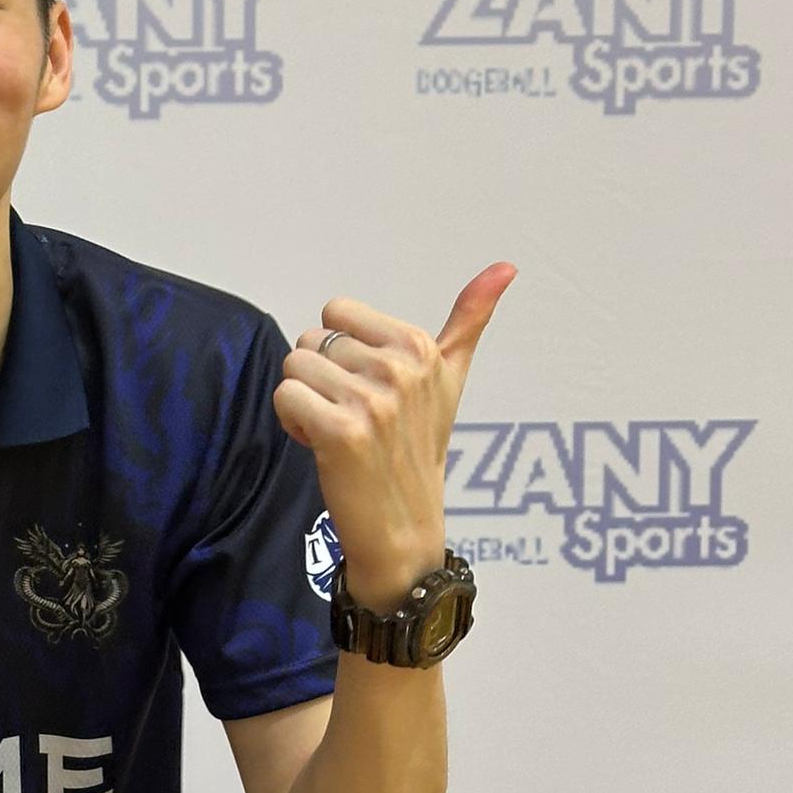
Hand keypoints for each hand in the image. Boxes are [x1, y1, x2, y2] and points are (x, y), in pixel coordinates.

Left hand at [272, 265, 516, 610]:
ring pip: (293, 366)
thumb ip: (470, 320)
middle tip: (351, 417)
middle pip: (310, 340)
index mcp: (420, 345)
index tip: (364, 387)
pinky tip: (320, 445)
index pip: (336, 313)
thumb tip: (506, 265)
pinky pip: (285, 396)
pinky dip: (291, 422)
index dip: (338, 352)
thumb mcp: (450, 379)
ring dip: (303, 401)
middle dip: (320, 379)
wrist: (404, 527)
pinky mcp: (341, 431)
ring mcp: (372, 400)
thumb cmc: (419, 449)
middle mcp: (399, 368)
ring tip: (336, 430)